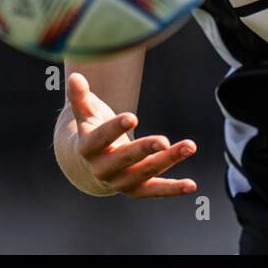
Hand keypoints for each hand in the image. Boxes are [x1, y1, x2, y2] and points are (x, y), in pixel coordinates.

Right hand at [66, 72, 196, 197]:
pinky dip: (173, 189)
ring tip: (189, 146)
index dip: (115, 129)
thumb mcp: (84, 113)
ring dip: (168, 160)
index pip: (100, 138)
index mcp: (87, 148)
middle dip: (145, 150)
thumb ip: (79, 96)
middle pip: (125, 159)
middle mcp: (102, 169)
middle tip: (164, 141)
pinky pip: (154, 191)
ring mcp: (119, 182)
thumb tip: (75, 77)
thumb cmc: (90, 129)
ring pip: (145, 172)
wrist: (88, 164)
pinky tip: (191, 185)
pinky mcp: (135, 189)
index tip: (132, 117)